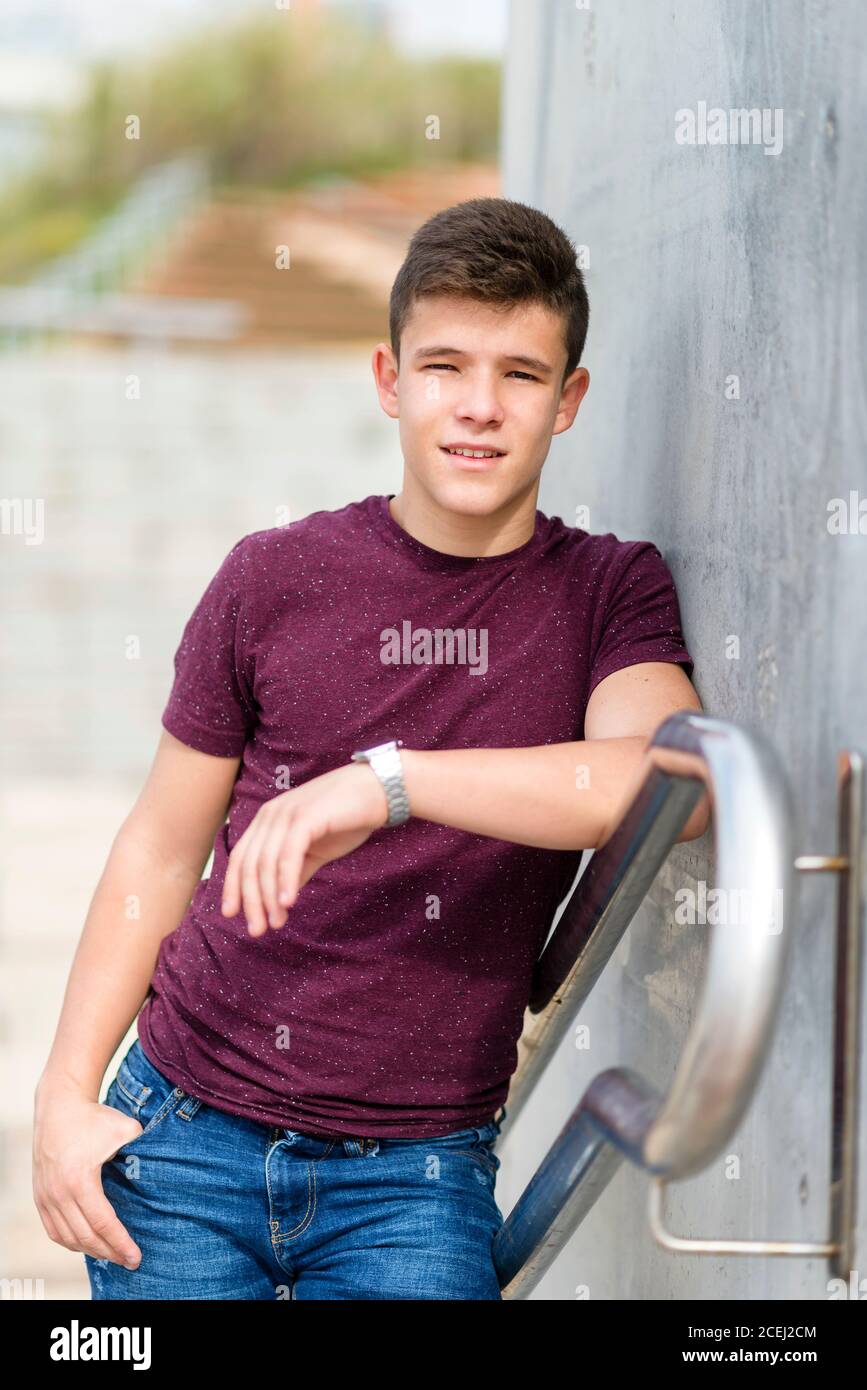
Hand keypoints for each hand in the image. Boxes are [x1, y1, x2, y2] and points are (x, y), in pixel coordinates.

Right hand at [32, 1080, 145, 1269]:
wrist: (59, 1105)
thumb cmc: (95, 1118)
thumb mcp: (125, 1129)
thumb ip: (143, 1151)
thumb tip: (166, 1167)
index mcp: (80, 1180)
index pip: (103, 1223)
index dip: (121, 1243)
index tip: (136, 1256)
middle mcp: (59, 1193)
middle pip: (86, 1237)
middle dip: (110, 1253)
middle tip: (129, 1261)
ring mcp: (46, 1196)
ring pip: (68, 1238)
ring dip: (91, 1251)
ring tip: (112, 1254)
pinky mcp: (40, 1196)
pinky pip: (53, 1230)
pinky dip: (70, 1242)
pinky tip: (88, 1244)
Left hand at [221, 762, 389, 935]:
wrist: (377, 791)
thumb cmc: (346, 819)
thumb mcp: (314, 850)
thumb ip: (294, 871)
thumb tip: (278, 901)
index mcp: (267, 820)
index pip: (241, 858)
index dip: (234, 888)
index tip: (233, 915)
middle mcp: (271, 815)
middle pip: (250, 864)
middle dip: (251, 901)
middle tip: (257, 930)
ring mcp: (286, 814)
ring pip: (267, 863)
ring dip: (268, 897)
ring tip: (276, 923)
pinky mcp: (306, 817)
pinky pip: (289, 854)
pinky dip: (285, 880)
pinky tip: (288, 903)